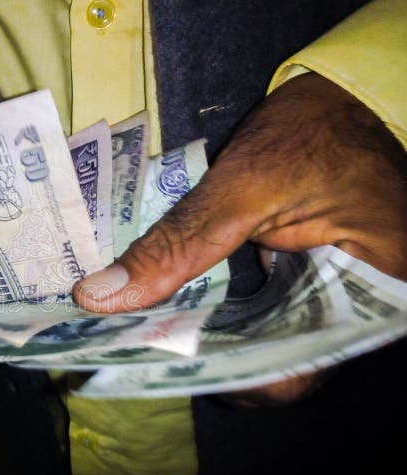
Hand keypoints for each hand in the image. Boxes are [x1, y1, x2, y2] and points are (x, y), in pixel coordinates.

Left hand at [73, 73, 406, 404]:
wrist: (344, 97)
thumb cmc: (313, 132)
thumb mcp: (242, 186)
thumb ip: (177, 246)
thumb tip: (100, 296)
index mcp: (374, 296)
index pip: (290, 374)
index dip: (222, 378)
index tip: (159, 362)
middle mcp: (360, 313)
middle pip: (269, 364)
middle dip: (201, 359)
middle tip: (134, 350)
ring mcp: (334, 301)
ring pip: (260, 344)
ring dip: (203, 339)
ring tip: (142, 332)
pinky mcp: (309, 286)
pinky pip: (261, 316)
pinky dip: (216, 314)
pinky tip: (170, 308)